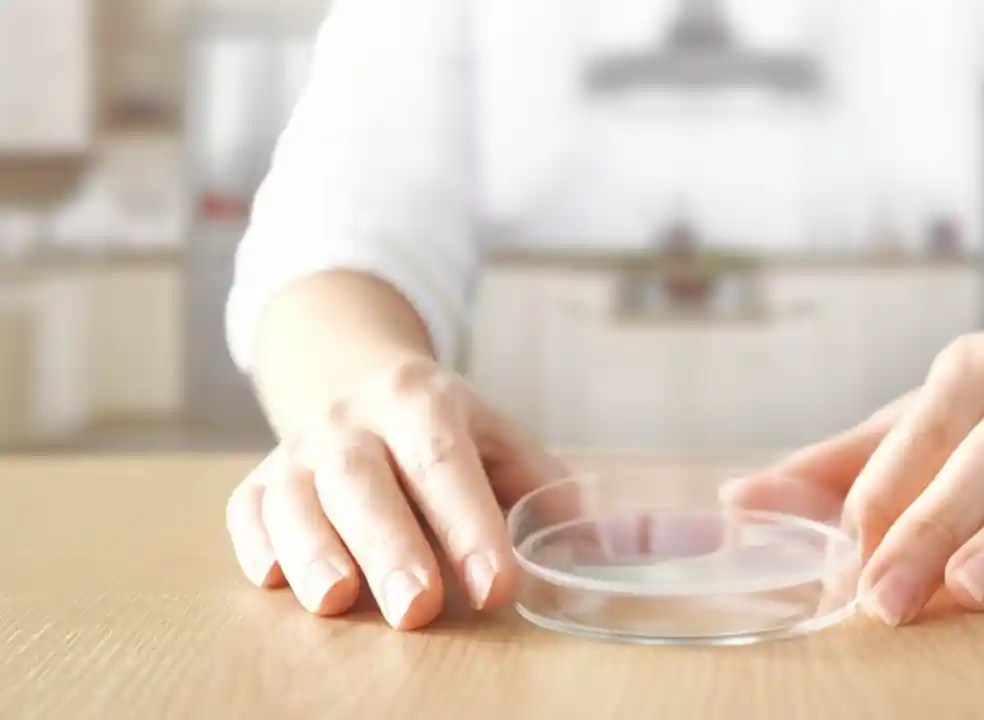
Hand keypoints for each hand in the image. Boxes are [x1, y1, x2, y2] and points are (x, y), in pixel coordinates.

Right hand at [225, 357, 567, 629]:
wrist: (351, 378)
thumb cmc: (442, 430)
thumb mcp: (498, 438)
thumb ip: (548, 490)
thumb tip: (623, 542)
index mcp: (421, 401)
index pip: (445, 461)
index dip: (470, 523)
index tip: (496, 583)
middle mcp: (352, 420)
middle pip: (364, 479)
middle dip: (391, 546)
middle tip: (418, 608)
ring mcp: (298, 450)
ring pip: (294, 495)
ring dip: (314, 548)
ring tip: (336, 601)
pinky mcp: (257, 482)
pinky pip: (246, 510)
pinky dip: (256, 543)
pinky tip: (274, 578)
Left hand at [726, 331, 983, 624]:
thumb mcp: (913, 426)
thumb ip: (831, 469)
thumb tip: (738, 503)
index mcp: (972, 367)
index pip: (916, 438)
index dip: (878, 507)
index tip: (849, 572)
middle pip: (983, 460)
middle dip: (931, 531)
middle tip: (888, 601)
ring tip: (970, 591)